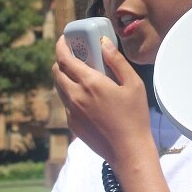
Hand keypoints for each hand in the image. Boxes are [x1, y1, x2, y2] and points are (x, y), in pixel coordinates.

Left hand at [52, 36, 153, 167]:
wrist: (128, 151)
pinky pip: (66, 103)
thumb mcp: (133, 84)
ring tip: (81, 76)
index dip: (61, 46)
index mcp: (89, 83)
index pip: (64, 58)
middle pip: (56, 72)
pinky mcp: (73, 124)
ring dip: (65, 77)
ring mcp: (72, 111)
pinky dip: (71, 95)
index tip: (64, 40)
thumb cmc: (135, 117)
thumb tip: (103, 43)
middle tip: (74, 56)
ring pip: (59, 88)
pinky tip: (88, 98)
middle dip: (61, 61)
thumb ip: (117, 61)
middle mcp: (75, 96)